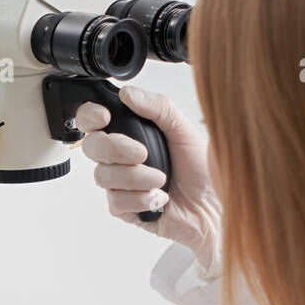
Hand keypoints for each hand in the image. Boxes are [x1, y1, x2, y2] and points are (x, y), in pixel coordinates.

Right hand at [76, 85, 222, 274]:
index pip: (93, 120)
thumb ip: (158, 107)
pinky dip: (141, 199)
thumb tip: (128, 94)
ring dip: (135, 177)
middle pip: (92, 146)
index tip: (106, 117)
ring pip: (103, 176)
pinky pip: (116, 203)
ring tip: (162, 179)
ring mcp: (121, 184)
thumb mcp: (185, 131)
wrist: (214, 208)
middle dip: (115, 148)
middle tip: (143, 153)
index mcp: (131, 133)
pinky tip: (160, 198)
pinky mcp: (125, 210)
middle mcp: (121, 157)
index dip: (90, 116)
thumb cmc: (203, 171)